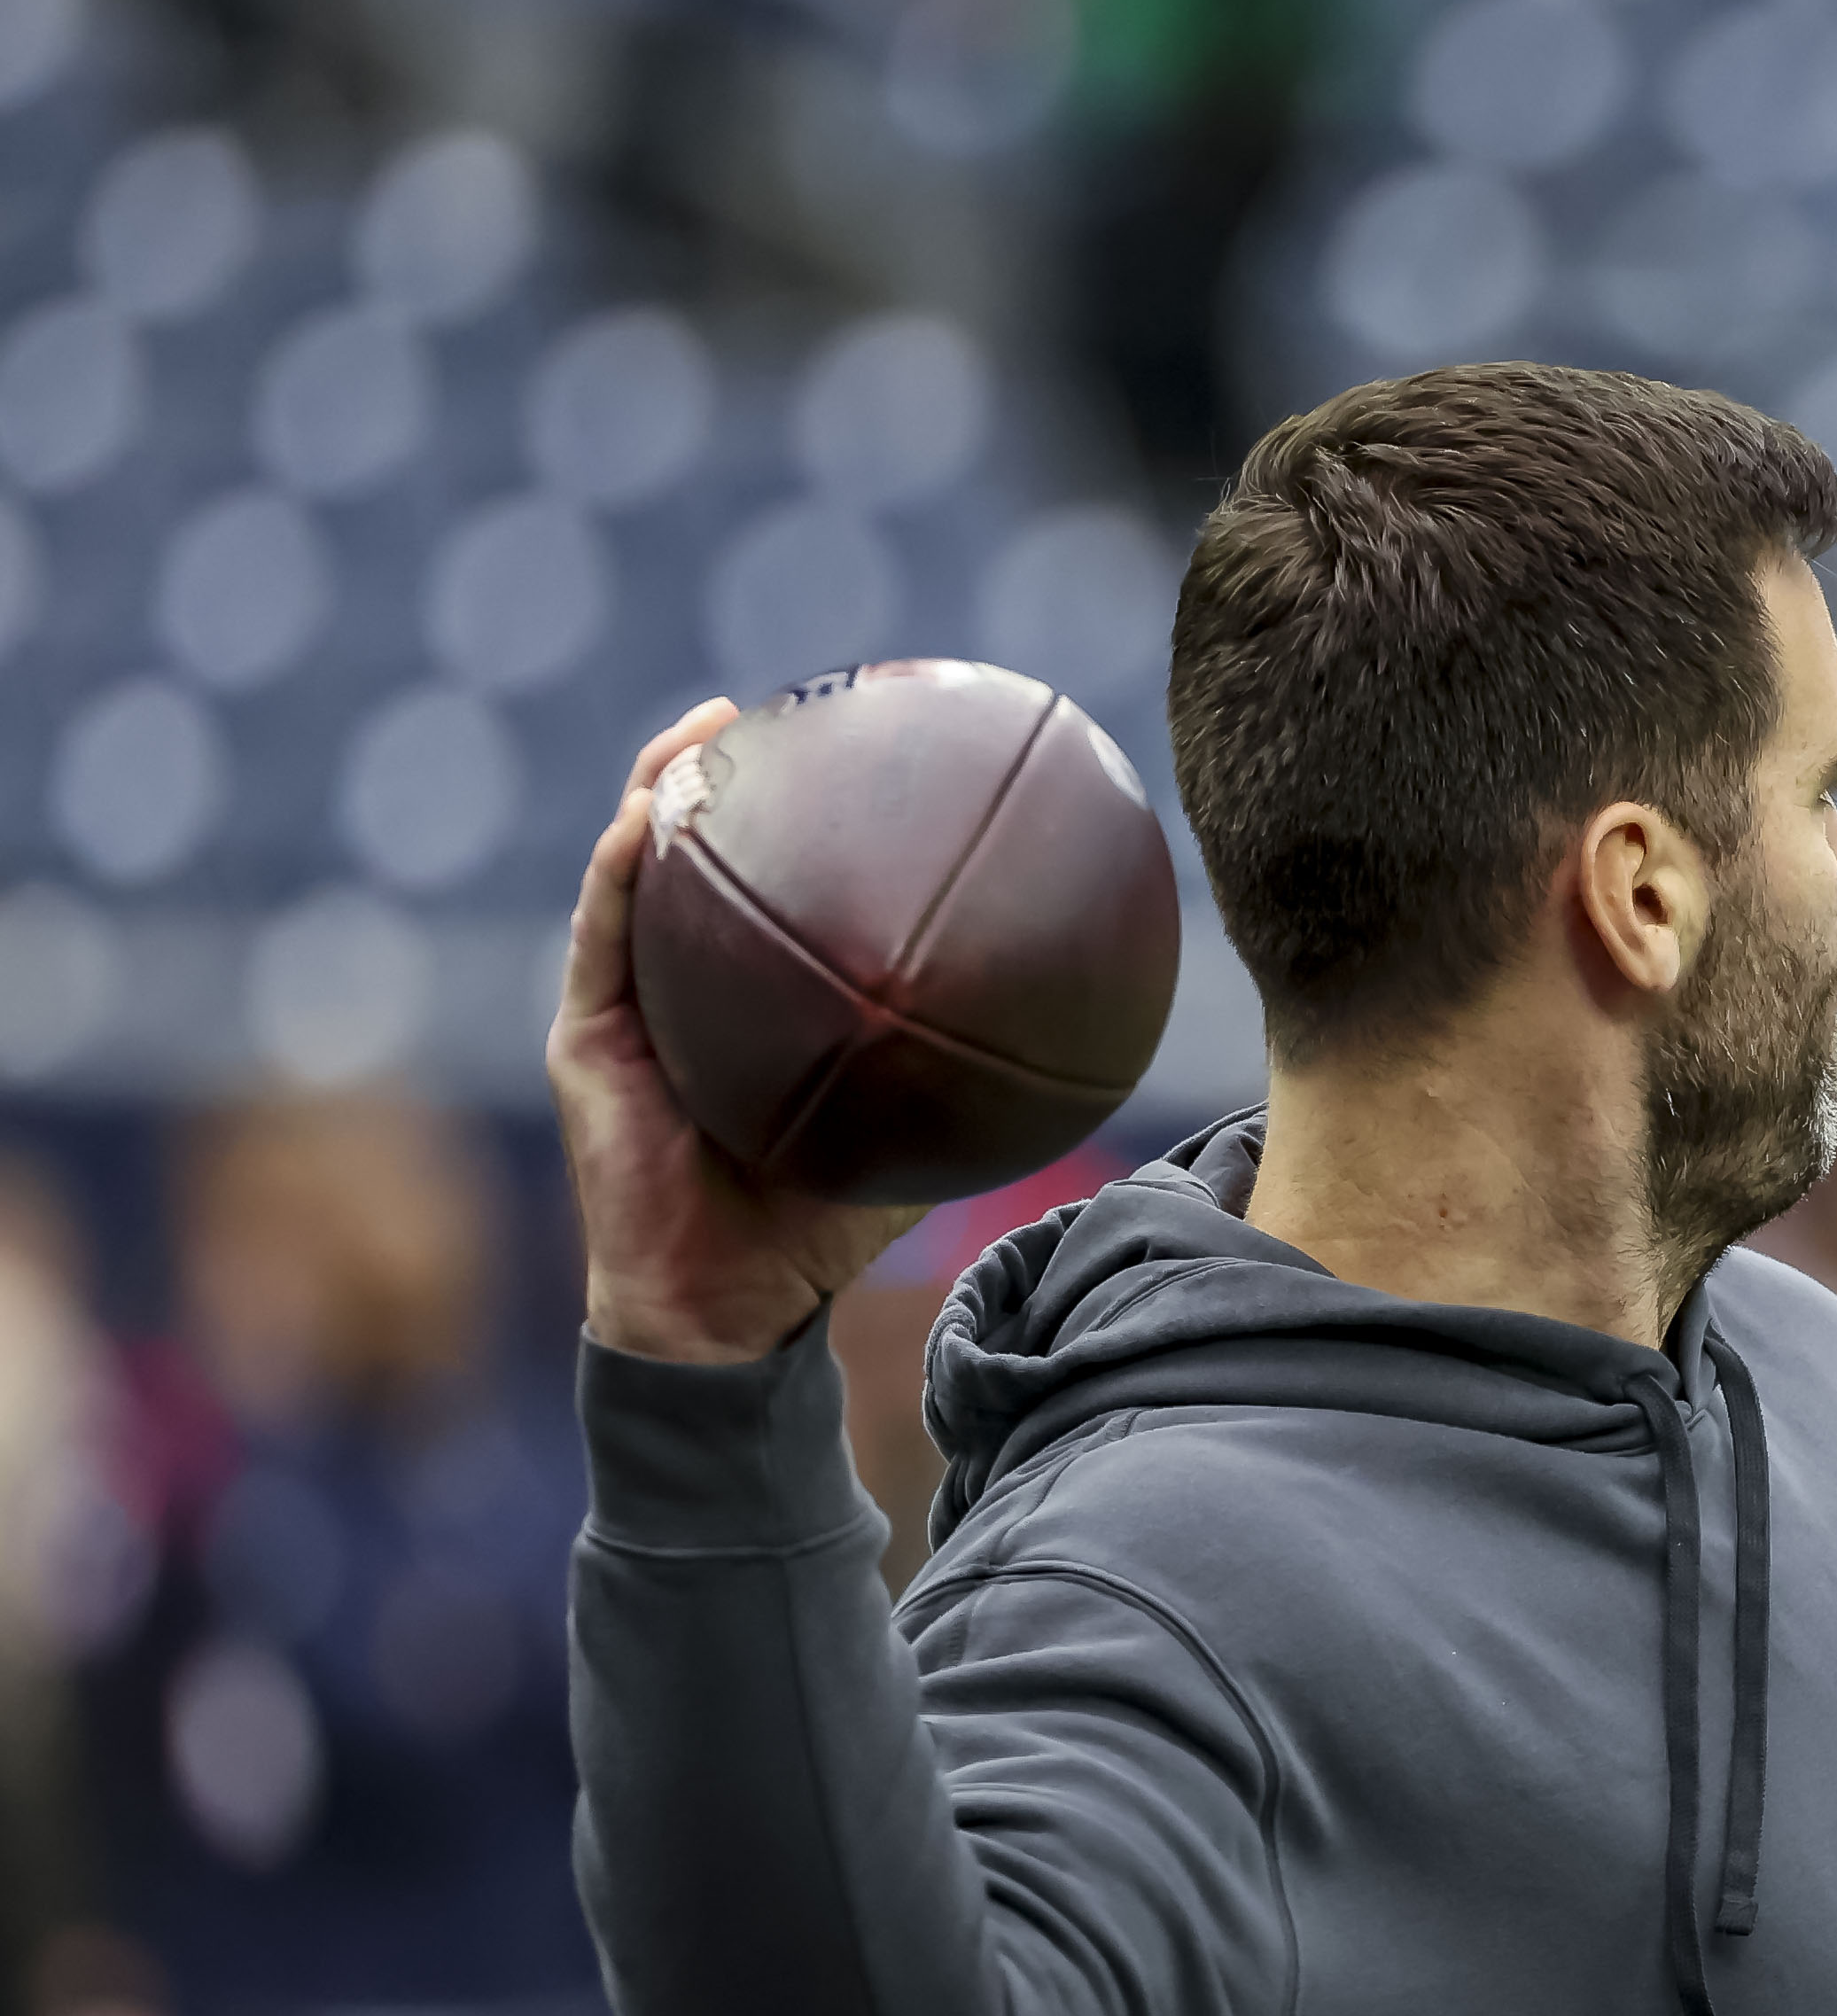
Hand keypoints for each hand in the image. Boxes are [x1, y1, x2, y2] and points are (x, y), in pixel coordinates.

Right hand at [546, 699, 921, 1362]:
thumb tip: (1072, 1028)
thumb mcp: (910, 1133)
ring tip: (702, 730)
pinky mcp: (585, 1036)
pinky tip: (647, 819)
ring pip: (632, 872)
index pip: (769, 889)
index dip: (792, 816)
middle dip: (717, 771)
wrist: (727, 1307)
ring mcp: (625, 1004)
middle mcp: (684, 987)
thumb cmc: (817, 1225)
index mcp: (752, 999)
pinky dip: (621, 871)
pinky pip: (600, 935)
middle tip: (765, 708)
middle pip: (693, 857)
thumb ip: (961, 1075)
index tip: (839, 744)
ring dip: (656, 790)